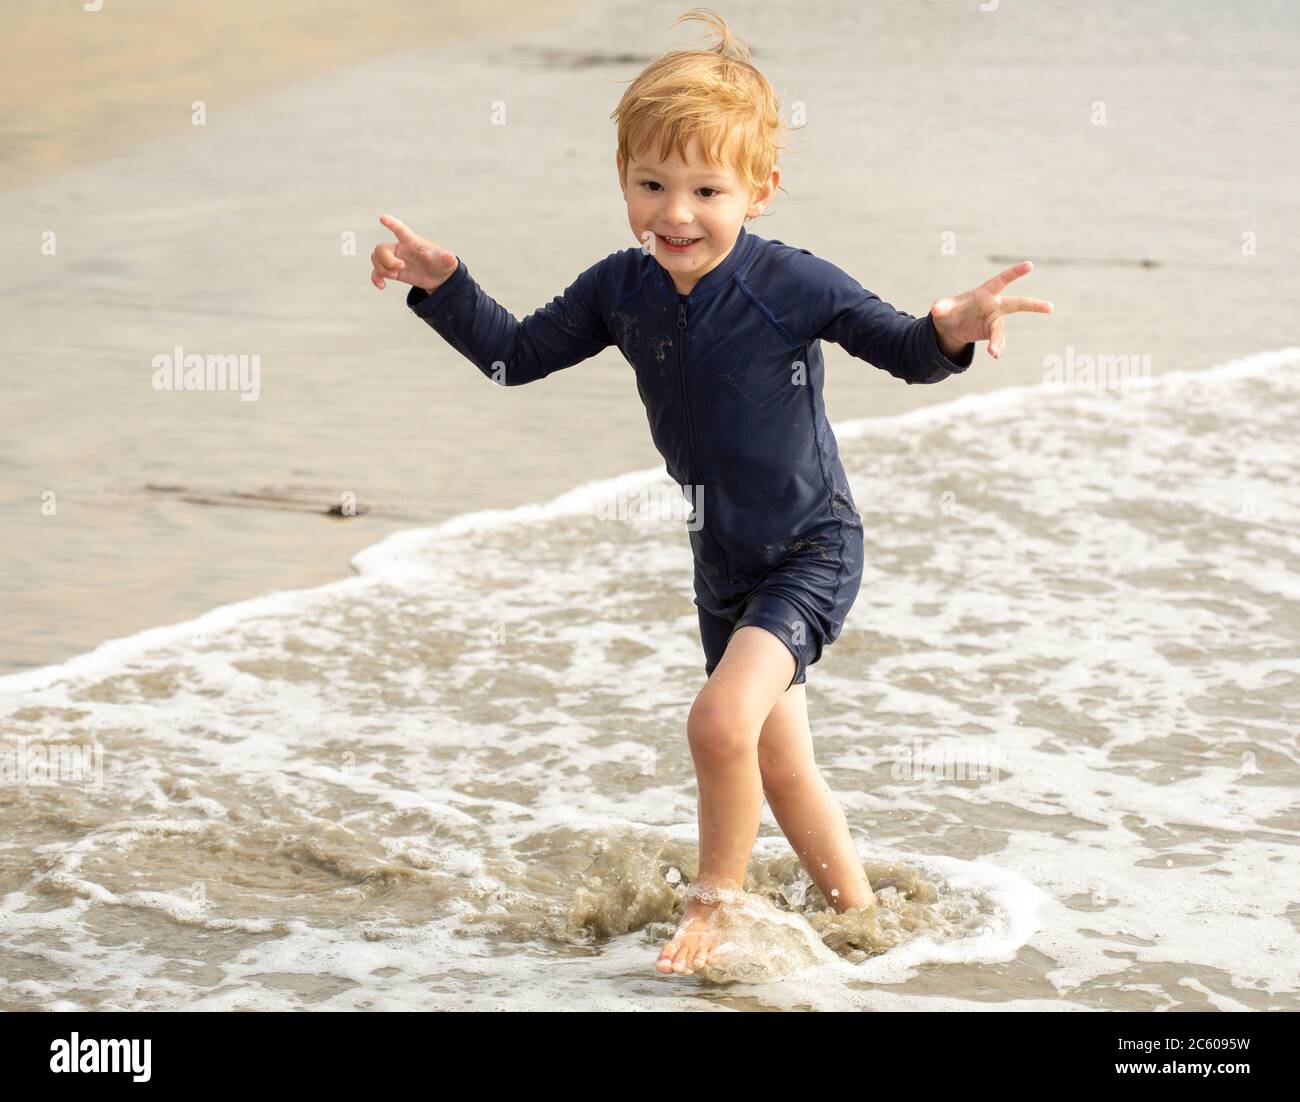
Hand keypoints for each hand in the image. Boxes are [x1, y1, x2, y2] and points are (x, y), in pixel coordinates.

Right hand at [370, 213, 457, 292]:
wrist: (438, 277)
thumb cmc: (442, 264)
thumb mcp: (446, 261)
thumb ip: (446, 258)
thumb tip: (450, 258)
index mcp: (412, 241)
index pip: (400, 230)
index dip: (391, 224)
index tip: (383, 218)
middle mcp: (400, 248)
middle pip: (381, 248)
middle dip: (387, 260)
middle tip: (401, 268)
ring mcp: (394, 259)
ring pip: (376, 258)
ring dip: (382, 269)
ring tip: (395, 276)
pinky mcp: (392, 271)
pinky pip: (376, 271)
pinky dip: (376, 278)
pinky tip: (382, 286)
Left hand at [930, 260, 1053, 359]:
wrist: (950, 326)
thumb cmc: (949, 310)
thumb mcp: (943, 308)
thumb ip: (942, 307)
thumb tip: (935, 309)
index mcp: (985, 293)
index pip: (1002, 280)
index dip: (1015, 272)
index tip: (1029, 265)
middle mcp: (994, 305)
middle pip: (1017, 304)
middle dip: (1033, 305)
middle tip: (1050, 307)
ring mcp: (994, 320)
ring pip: (1001, 330)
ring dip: (998, 340)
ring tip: (993, 352)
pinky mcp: (991, 333)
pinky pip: (997, 341)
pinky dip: (996, 347)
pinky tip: (994, 354)